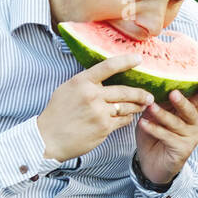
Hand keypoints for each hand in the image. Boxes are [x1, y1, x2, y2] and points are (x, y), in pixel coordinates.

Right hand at [38, 54, 153, 160]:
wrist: (48, 138)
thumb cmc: (57, 114)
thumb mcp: (67, 90)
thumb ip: (86, 83)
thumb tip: (104, 77)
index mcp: (82, 81)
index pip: (108, 66)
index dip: (126, 61)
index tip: (139, 58)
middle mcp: (92, 95)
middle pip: (124, 90)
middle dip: (140, 93)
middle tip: (149, 95)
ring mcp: (99, 112)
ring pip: (127, 106)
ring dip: (137, 106)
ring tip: (143, 105)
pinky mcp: (104, 127)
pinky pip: (123, 120)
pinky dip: (128, 118)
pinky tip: (128, 117)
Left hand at [133, 76, 197, 184]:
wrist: (150, 164)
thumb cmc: (153, 136)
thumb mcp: (154, 116)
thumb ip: (157, 103)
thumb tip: (152, 87)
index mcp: (191, 112)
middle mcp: (195, 124)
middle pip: (192, 110)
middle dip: (182, 102)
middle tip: (173, 93)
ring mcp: (191, 138)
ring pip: (176, 123)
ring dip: (162, 115)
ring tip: (150, 106)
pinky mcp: (183, 150)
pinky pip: (167, 136)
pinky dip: (154, 129)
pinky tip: (143, 123)